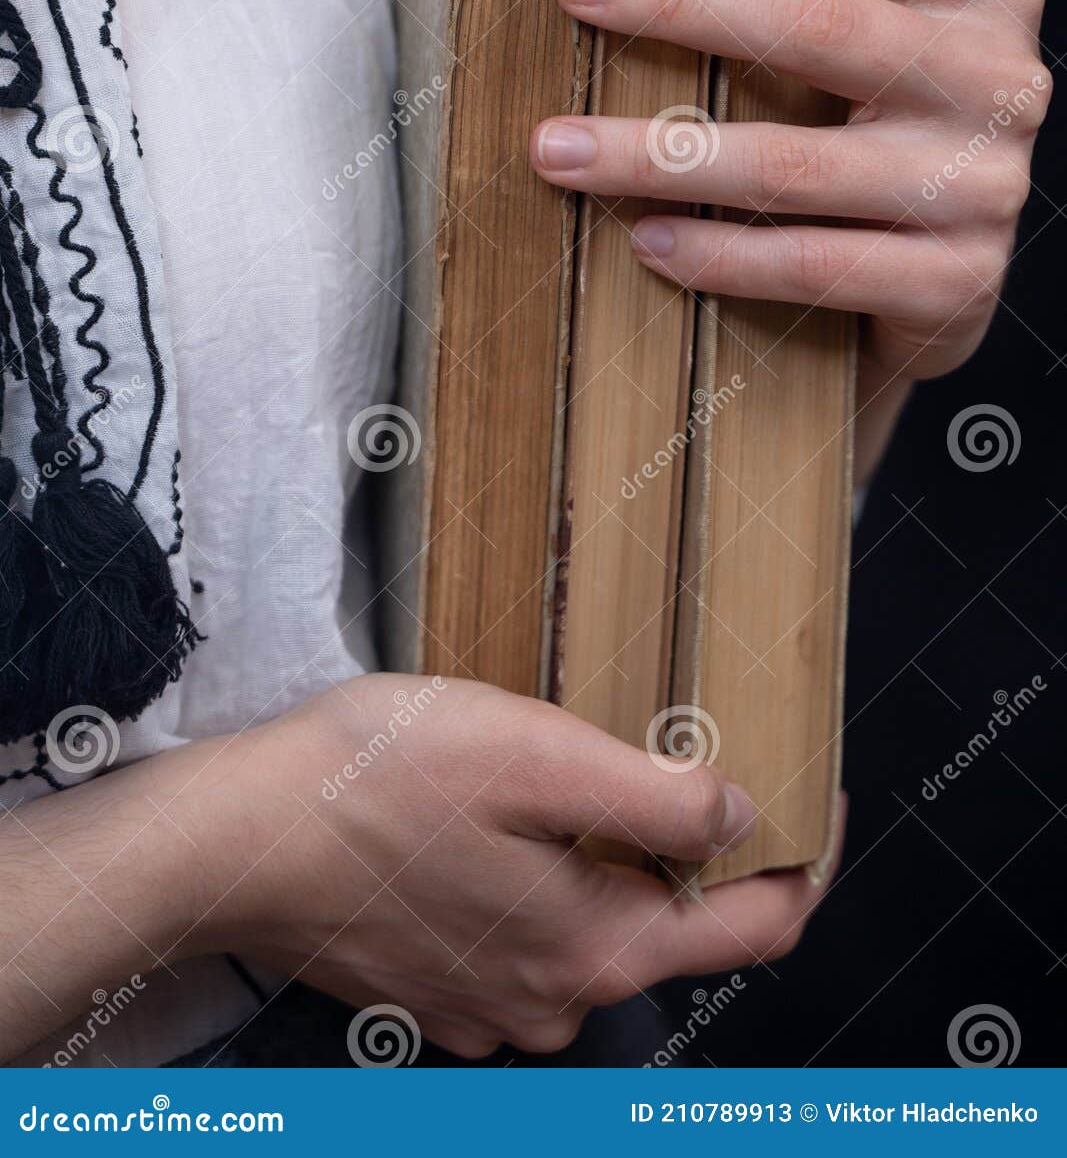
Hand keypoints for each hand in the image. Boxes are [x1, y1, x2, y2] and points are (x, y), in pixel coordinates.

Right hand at [203, 675, 838, 1057]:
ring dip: (602, 858)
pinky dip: (538, 881)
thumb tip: (741, 814)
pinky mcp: (439, 991)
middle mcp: (556, 1000)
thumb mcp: (532, 753)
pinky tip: (491, 821)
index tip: (816, 791)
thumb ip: (654, 796)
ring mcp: (492, 1009)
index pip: (760, 928)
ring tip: (564, 773)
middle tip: (669, 750)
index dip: (804, 857)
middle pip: (674, 926)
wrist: (231, 842)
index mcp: (599, 946)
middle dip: (687, 847)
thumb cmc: (373, 782)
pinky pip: (526, 938)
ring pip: (594, 927)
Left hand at [529, 0, 1048, 466]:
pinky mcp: (954, 282)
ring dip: (657, 155)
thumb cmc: (893, 101)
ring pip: (794, 165)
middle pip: (817, 21)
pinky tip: (644, 240)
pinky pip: (810, 265)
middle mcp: (999, 77)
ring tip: (558, 149)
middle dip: (676, 4)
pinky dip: (716, 254)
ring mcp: (983, 186)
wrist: (950, 262)